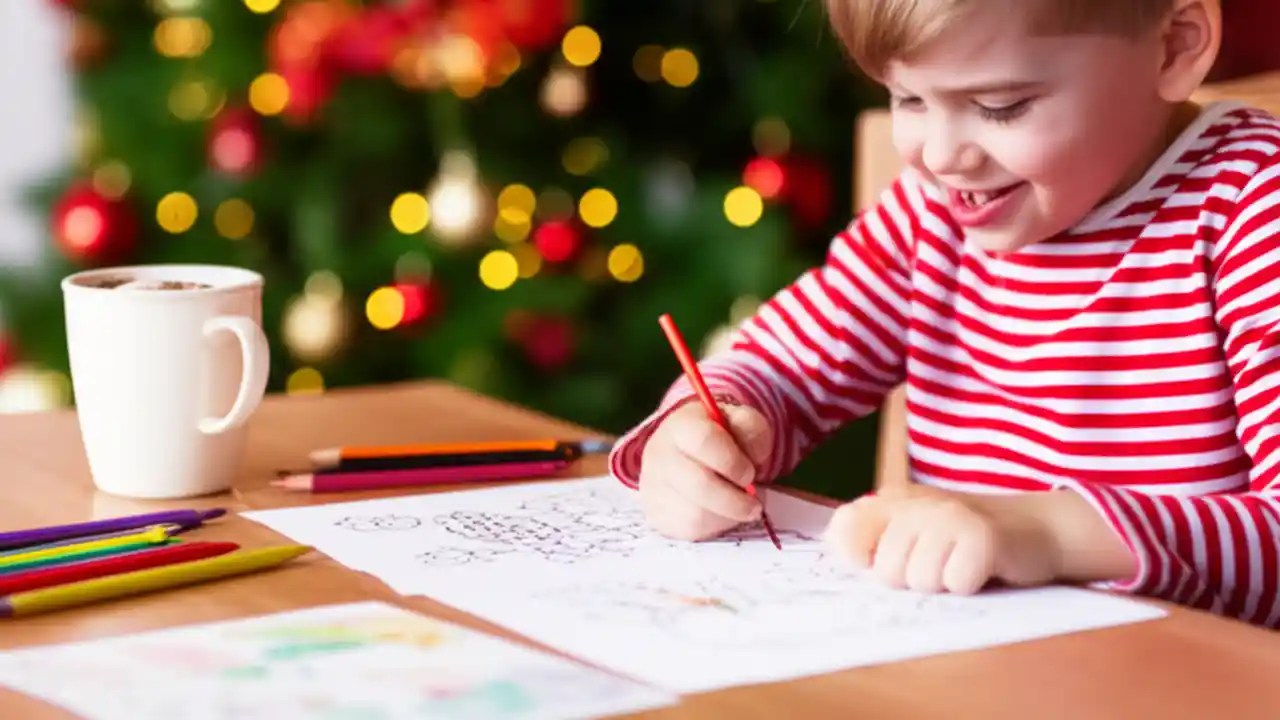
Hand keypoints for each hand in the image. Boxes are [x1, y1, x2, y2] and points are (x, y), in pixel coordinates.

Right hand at [638, 399, 773, 540]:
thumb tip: (753, 457)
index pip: (704, 440)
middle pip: (698, 485)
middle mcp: (660, 455)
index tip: (750, 473)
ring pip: (696, 515)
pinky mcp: (657, 516)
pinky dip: (715, 527)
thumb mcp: (739, 422)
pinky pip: (691, 531)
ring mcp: (654, 488)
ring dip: (727, 516)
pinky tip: (721, 514)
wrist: (684, 454)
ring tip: (738, 507)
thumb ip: (751, 430)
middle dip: (735, 500)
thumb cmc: (718, 438)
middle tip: (754, 503)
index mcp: (681, 425)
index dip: (733, 462)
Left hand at [824, 485, 1060, 594]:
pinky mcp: (981, 536)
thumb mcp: (913, 533)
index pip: (844, 530)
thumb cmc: (963, 541)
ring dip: (943, 584)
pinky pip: (956, 584)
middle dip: (913, 579)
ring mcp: (948, 516)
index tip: (882, 562)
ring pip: (920, 580)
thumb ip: (870, 539)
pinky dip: (970, 585)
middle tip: (940, 563)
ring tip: (959, 564)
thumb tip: (842, 554)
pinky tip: (982, 569)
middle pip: (886, 572)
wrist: (1035, 528)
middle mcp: (915, 503)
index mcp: (891, 501)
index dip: (859, 558)